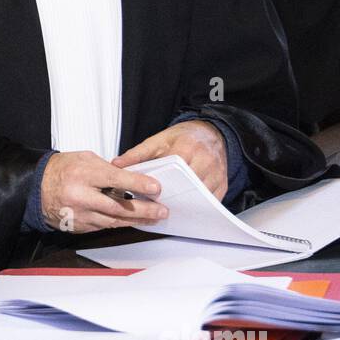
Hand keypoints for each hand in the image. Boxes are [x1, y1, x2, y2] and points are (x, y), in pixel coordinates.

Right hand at [39, 150, 167, 233]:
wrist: (36, 187)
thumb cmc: (61, 170)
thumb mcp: (84, 159)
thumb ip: (107, 168)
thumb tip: (130, 176)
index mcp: (82, 175)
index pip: (115, 179)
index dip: (138, 183)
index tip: (155, 187)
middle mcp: (81, 197)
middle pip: (118, 206)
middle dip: (144, 209)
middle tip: (162, 210)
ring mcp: (79, 215)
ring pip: (113, 221)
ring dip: (136, 220)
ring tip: (154, 218)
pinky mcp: (79, 226)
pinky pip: (104, 226)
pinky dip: (120, 224)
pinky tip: (133, 221)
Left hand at [113, 119, 227, 200]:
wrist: (210, 132)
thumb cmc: (184, 136)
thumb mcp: (158, 140)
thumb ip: (137, 153)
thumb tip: (116, 164)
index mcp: (187, 147)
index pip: (173, 169)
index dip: (160, 182)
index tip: (148, 192)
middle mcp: (205, 160)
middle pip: (187, 185)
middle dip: (172, 195)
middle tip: (157, 204)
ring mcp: (217, 173)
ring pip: (200, 195)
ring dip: (185, 203)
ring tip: (169, 206)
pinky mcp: (223, 183)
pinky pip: (211, 200)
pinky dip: (198, 206)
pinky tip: (185, 207)